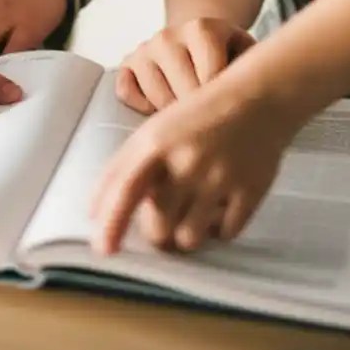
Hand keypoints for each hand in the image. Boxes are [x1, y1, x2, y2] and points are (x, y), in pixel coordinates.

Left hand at [90, 86, 292, 253]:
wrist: (257, 99)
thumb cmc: (195, 119)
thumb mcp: (152, 132)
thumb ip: (122, 169)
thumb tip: (93, 213)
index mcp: (155, 145)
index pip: (125, 191)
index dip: (111, 224)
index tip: (103, 250)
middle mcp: (186, 162)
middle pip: (158, 227)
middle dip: (156, 232)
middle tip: (164, 220)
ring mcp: (220, 178)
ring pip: (189, 238)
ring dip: (186, 236)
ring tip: (191, 217)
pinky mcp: (251, 190)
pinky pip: (226, 233)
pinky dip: (219, 230)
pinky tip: (219, 210)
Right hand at [117, 18, 254, 113]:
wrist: (200, 36)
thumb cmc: (229, 55)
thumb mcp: (247, 55)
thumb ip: (252, 71)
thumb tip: (250, 102)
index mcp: (202, 28)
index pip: (210, 78)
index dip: (221, 103)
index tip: (230, 112)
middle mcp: (168, 35)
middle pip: (182, 91)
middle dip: (198, 112)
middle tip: (212, 118)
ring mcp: (143, 50)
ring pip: (156, 97)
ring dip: (173, 112)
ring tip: (189, 109)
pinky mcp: (125, 64)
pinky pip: (126, 93)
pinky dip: (142, 106)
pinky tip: (161, 105)